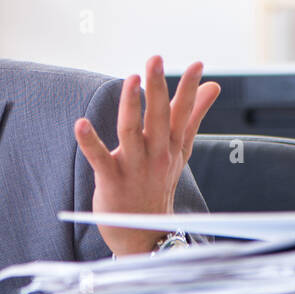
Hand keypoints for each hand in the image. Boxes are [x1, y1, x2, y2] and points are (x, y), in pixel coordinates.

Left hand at [74, 56, 219, 255]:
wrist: (145, 234)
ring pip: (131, 131)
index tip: (198, 64)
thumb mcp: (179, 150)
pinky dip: (89, 141)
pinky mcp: (111, 181)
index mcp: (170, 145)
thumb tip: (213, 86)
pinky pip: (99, 158)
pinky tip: (80, 124)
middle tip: (155, 59)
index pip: (182, 112)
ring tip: (130, 79)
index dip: (190, 88)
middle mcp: (155, 154)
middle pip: (157, 117)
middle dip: (157, 87)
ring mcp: (134, 168)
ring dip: (130, 105)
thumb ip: (193, 116)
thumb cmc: (159, 185)